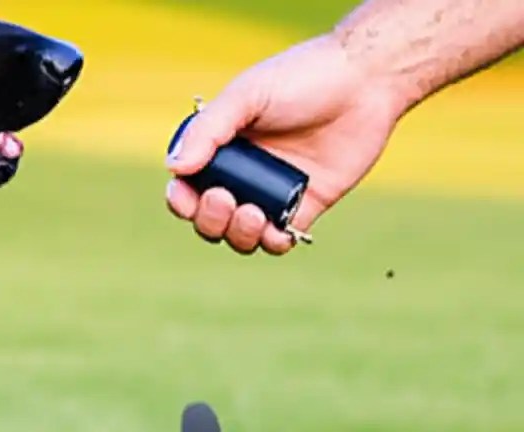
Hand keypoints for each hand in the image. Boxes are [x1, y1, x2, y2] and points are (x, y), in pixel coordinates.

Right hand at [165, 35, 405, 255]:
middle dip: (209, 218)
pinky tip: (275, 230)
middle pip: (209, 217)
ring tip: (253, 214)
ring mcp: (272, 192)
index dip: (181, 199)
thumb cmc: (302, 79)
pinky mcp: (305, 205)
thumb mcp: (247, 95)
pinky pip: (279, 239)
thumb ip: (208, 130)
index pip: (188, 186)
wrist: (365, 82)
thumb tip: (174, 168)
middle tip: (226, 199)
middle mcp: (242, 173)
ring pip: (239, 235)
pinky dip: (272, 243)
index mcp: (221, 148)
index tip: (186, 196)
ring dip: (237, 234)